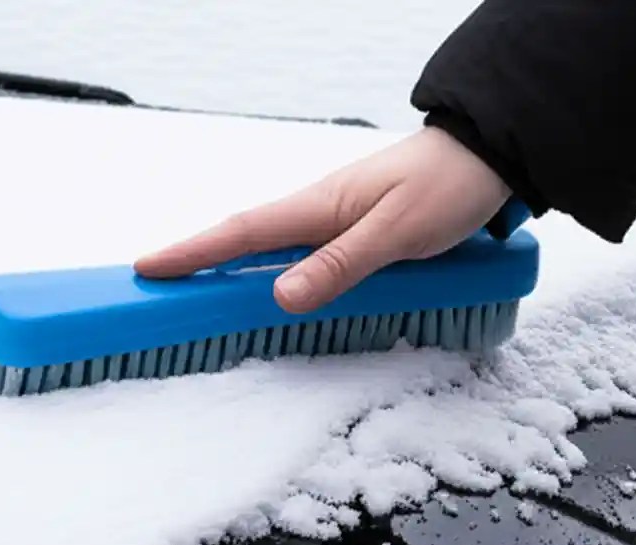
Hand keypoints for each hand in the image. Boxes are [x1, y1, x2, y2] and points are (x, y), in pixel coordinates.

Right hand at [133, 126, 511, 313]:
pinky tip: (265, 287)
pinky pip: (302, 255)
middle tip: (155, 290)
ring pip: (272, 250)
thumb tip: (280, 296)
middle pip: (245, 241)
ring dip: (231, 268)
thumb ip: (341, 264)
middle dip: (197, 262)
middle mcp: (318, 212)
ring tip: (195, 294)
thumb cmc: (447, 188)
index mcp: (320, 207)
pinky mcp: (353, 232)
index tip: (149, 269)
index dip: (193, 252)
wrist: (486, 158)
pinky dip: (272, 270)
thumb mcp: (396, 232)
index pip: (242, 232)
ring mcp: (334, 220)